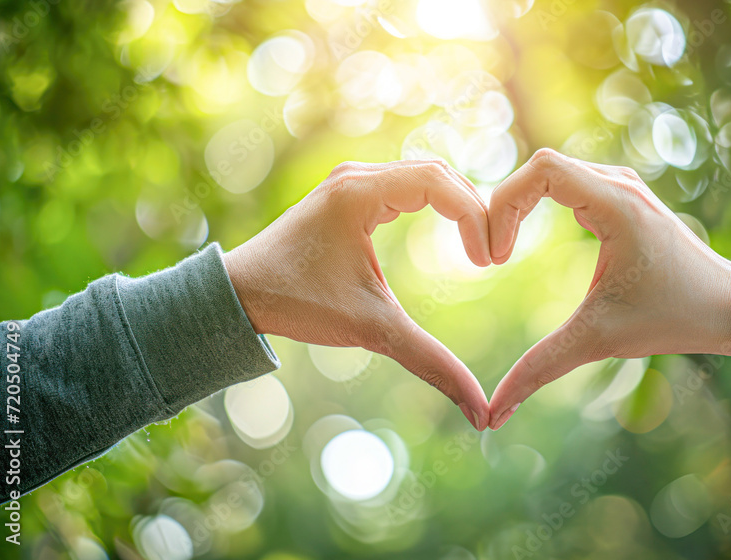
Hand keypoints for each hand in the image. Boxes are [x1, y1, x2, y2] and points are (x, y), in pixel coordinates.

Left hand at [223, 160, 491, 429]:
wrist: (237, 294)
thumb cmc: (297, 305)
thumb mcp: (372, 330)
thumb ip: (430, 362)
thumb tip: (480, 411)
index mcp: (360, 194)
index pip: (440, 184)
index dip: (475, 217)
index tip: (486, 262)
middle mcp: (357, 176)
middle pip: (439, 173)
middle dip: (473, 210)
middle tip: (492, 254)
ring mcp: (352, 181)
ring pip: (424, 175)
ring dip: (456, 205)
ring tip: (477, 245)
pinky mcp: (349, 194)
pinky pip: (406, 184)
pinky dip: (436, 203)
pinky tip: (450, 233)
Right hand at [487, 149, 730, 429]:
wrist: (729, 306)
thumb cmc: (673, 319)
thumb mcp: (598, 341)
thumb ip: (540, 369)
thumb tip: (492, 415)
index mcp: (617, 204)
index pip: (540, 169)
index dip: (504, 205)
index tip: (497, 258)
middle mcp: (620, 182)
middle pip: (539, 166)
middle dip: (504, 206)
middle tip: (490, 257)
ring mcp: (622, 184)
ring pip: (551, 171)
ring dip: (519, 203)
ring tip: (501, 248)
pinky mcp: (622, 195)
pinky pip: (566, 181)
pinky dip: (537, 203)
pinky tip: (525, 240)